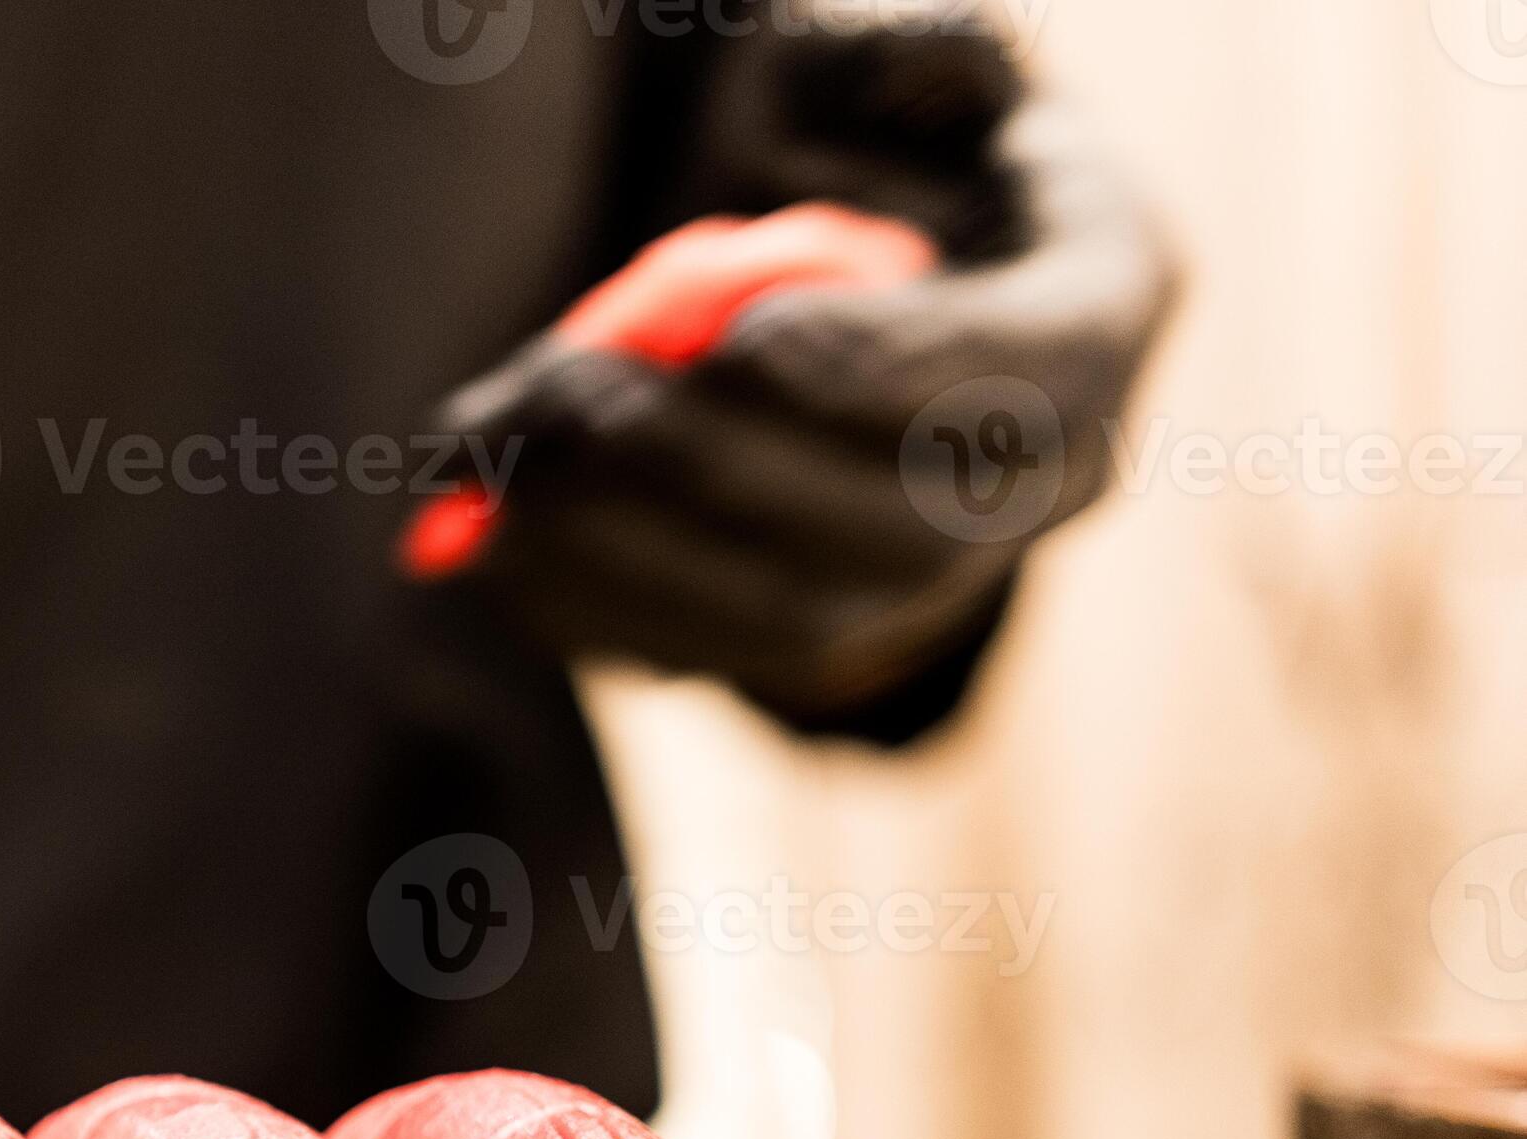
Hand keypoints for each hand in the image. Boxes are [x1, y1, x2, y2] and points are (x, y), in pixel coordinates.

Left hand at [432, 12, 1177, 727]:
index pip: (1018, 381)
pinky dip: (572, 602)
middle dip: (706, 460)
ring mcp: (920, 586)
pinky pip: (694, 653)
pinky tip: (469, 533)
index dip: (884, 372)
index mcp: (1091, 326)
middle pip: (886, 528)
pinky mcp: (805, 637)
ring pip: (781, 619)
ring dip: (615, 546)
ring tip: (488, 456)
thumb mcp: (933, 81)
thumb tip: (901, 64)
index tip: (747, 334)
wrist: (861, 295)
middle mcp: (1035, 490)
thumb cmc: (898, 146)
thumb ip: (919, 62)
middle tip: (564, 385)